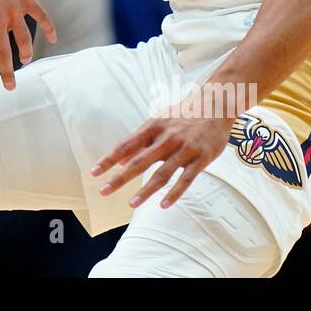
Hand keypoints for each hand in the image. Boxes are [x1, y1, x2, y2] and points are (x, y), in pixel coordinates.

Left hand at [91, 105, 234, 209]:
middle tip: (104, 191)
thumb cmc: (182, 116)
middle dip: (120, 178)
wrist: (216, 106)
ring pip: (162, 173)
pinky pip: (187, 179)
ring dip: (146, 190)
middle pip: (140, 161)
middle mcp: (167, 137)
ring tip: (131, 204)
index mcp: (153, 127)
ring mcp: (185, 148)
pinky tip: (163, 205)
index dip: (109, 160)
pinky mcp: (202, 158)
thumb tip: (121, 161)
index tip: (94, 173)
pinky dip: (175, 193)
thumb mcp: (158, 123)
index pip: (126, 145)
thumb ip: (140, 141)